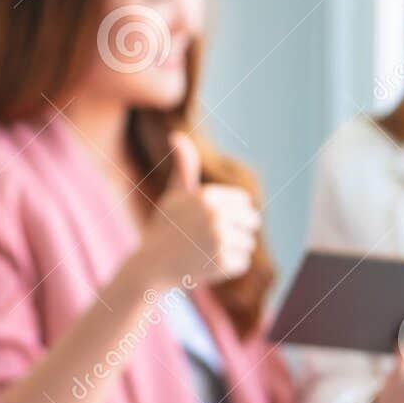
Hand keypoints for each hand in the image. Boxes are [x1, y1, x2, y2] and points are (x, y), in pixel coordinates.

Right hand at [136, 132, 259, 284]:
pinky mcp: (223, 263)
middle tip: (211, 238)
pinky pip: (242, 262)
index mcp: (208, 196)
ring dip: (232, 250)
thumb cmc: (166, 228)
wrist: (152, 266)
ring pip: (248, 243)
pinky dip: (228, 267)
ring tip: (206, 251)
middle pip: (252, 222)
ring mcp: (220, 240)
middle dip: (236, 231)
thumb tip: (176, 135)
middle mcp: (215, 216)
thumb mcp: (175, 194)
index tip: (211, 221)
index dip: (231, 213)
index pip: (245, 203)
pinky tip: (207, 265)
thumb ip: (184, 166)